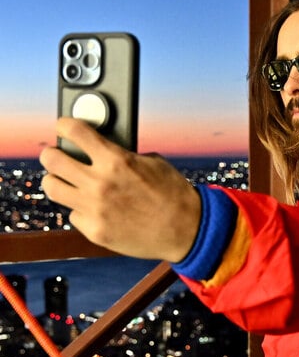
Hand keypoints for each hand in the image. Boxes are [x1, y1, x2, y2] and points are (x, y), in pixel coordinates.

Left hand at [40, 118, 200, 261]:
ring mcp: (95, 209)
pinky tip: (96, 209)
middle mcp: (100, 183)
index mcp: (116, 160)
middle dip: (52, 154)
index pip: (74, 131)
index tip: (63, 127)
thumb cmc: (174, 195)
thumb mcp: (153, 163)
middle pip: (51, 159)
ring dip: (57, 181)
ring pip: (52, 188)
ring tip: (65, 182)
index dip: (64, 125)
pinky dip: (82, 210)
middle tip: (57, 156)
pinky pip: (74, 215)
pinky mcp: (95, 231)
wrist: (188, 231)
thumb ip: (122, 155)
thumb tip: (101, 150)